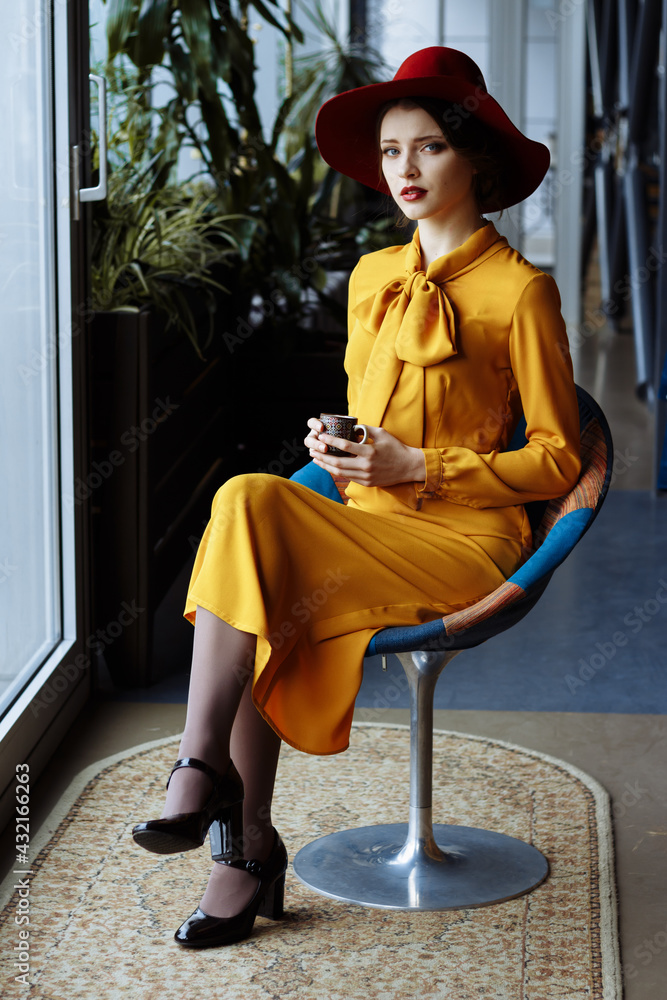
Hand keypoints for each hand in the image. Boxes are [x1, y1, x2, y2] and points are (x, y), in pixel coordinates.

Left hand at [304, 418, 425, 488]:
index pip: (345, 446)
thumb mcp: (382, 434)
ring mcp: (365, 477)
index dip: (331, 441)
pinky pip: (347, 477)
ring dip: (326, 466)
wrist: (409, 467)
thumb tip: (351, 427)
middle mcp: (366, 466)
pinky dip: (337, 472)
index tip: (321, 436)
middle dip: (323, 456)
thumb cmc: (396, 448)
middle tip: (312, 450)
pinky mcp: (366, 483)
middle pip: (338, 463)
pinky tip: (329, 466)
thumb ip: (366, 430)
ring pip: (340, 473)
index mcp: (369, 453)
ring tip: (316, 459)